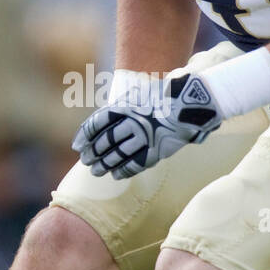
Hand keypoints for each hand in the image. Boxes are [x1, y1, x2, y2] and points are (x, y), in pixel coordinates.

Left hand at [72, 71, 222, 179]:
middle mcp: (131, 122)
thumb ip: (122, 108)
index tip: (78, 145)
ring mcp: (144, 137)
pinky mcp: (157, 150)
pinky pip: (135, 164)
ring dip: (104, 165)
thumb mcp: (139, 95)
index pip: (96, 124)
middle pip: (104, 142)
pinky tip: (115, 175)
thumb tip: (104, 122)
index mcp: (124, 106)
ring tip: (96, 171)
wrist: (191, 102)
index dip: (84, 136)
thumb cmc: (164, 96)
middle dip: (93, 153)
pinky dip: (123, 170)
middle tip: (86, 161)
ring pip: (117, 155)